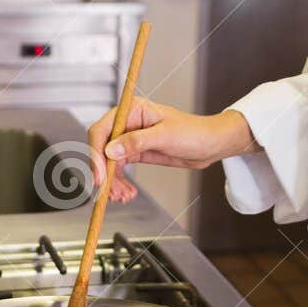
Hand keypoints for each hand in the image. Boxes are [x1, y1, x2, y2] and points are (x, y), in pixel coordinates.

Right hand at [86, 99, 258, 202]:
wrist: (211, 144)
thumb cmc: (194, 132)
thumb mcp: (165, 136)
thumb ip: (136, 142)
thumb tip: (110, 150)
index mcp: (132, 110)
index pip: (102, 130)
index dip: (96, 153)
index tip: (100, 175)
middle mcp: (127, 123)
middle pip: (102, 148)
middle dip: (104, 172)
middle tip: (109, 192)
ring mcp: (130, 138)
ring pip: (109, 162)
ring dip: (112, 182)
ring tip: (122, 197)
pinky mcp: (136, 153)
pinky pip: (120, 170)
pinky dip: (120, 183)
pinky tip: (127, 193)